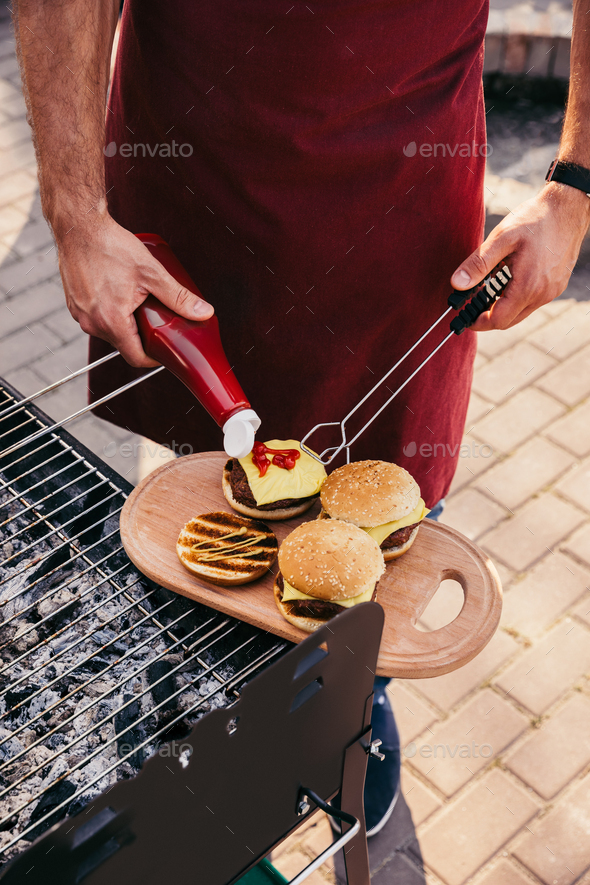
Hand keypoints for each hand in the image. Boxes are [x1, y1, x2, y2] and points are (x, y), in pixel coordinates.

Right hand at [57, 214, 213, 366]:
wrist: (79, 227)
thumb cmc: (111, 246)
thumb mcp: (151, 273)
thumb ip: (178, 296)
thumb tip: (203, 311)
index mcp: (112, 321)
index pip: (136, 357)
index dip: (154, 359)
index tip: (165, 352)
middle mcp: (92, 323)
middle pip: (124, 344)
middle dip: (142, 338)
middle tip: (158, 323)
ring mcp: (80, 315)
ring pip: (109, 332)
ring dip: (126, 325)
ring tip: (140, 307)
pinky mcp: (74, 305)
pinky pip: (96, 319)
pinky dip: (110, 315)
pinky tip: (121, 299)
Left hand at [450, 182, 589, 330]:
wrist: (568, 207)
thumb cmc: (536, 219)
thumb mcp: (502, 238)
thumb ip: (478, 264)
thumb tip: (457, 284)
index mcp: (528, 286)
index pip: (498, 320)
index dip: (478, 322)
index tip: (465, 317)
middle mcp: (542, 294)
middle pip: (509, 321)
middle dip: (488, 316)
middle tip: (472, 304)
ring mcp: (551, 291)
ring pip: (520, 312)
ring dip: (502, 306)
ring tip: (489, 286)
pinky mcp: (556, 285)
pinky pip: (532, 301)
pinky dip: (516, 297)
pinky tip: (508, 278)